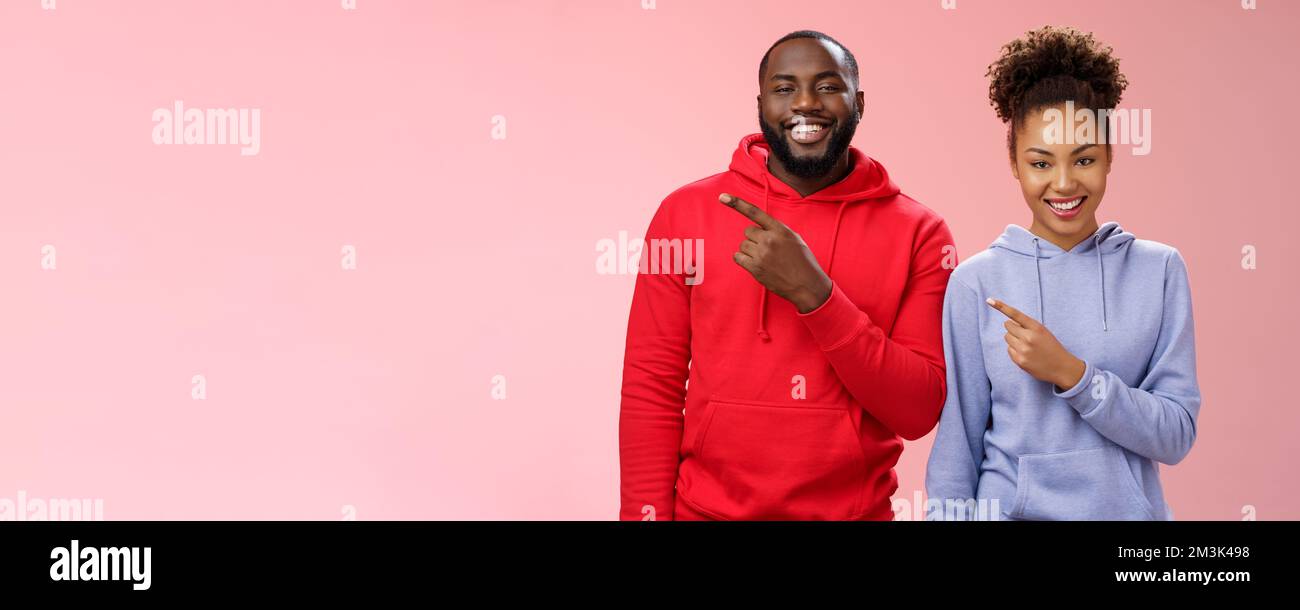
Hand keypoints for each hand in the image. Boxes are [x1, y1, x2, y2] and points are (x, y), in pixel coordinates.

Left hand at [720, 192, 831, 312]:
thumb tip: (762, 228)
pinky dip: (743, 260)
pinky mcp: (755, 268)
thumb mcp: (795, 239)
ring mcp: (762, 254)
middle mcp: (769, 240)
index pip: (755, 213)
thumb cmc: (803, 261)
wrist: (807, 285)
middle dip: (754, 239)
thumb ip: (777, 231)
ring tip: (764, 258)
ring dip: (750, 250)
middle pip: (748, 232)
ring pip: (743, 245)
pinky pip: (738, 257)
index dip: (737, 203)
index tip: (723, 197)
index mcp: (780, 230)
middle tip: (767, 249)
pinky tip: (756, 264)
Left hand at [986, 298, 1085, 390]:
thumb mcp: (1044, 332)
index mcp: (1037, 327)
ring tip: (1027, 345)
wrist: (1062, 367)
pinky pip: (1008, 349)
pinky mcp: (1019, 361)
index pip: (1016, 314)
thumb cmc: (1052, 347)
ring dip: (1013, 339)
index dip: (1001, 306)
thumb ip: (1028, 326)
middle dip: (1013, 328)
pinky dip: (1014, 350)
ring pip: (1007, 337)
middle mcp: (1029, 337)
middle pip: (1008, 326)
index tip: (989, 300)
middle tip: (1024, 335)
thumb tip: (1008, 324)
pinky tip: (1026, 354)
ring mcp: (1023, 350)